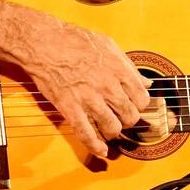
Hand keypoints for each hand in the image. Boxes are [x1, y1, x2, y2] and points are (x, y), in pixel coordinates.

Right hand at [18, 15, 148, 156]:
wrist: (43, 42)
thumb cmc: (74, 39)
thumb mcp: (108, 45)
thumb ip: (128, 66)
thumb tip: (146, 82)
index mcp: (118, 71)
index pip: (142, 99)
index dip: (140, 105)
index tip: (134, 105)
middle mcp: (107, 86)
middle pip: (130, 116)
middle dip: (128, 120)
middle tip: (121, 117)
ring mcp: (88, 99)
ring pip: (112, 128)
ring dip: (113, 131)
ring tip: (109, 127)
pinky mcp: (70, 108)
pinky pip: (86, 134)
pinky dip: (95, 146)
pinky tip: (101, 150)